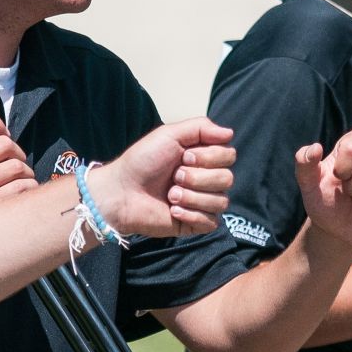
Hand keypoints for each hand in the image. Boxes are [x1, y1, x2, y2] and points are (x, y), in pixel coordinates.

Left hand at [91, 117, 235, 235]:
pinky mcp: (196, 224)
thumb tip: (230, 133)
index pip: (229, 156)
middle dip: (197, 177)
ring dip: (191, 196)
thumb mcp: (169, 134)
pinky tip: (172, 210)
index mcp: (204, 158)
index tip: (183, 156)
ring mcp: (203, 203)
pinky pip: (211, 221)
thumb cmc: (142, 161)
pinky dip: (190, 214)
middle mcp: (207, 180)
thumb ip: (201, 127)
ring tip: (170, 195)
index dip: (208, 157)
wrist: (121, 191)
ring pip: (221, 200)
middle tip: (174, 176)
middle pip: (227, 178)